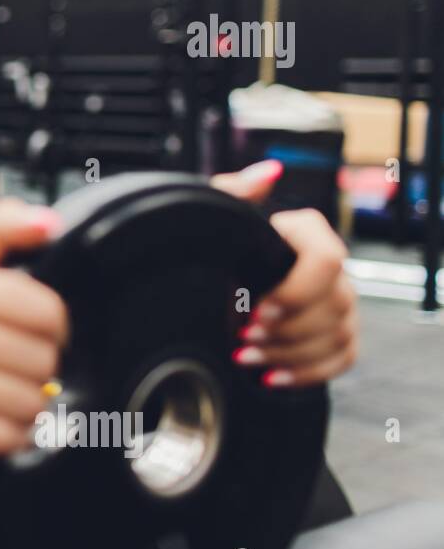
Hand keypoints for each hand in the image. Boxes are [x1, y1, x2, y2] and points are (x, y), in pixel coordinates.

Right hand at [0, 198, 68, 459]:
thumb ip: (8, 229)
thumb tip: (49, 223)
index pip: (48, 313)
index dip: (54, 328)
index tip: (35, 331)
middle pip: (41, 361)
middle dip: (38, 368)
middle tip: (15, 366)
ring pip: (27, 403)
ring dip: (27, 404)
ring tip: (3, 393)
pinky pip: (3, 438)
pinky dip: (8, 434)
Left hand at [211, 159, 358, 386]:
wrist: (205, 288)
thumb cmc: (213, 248)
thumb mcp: (212, 216)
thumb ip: (234, 192)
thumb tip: (268, 173)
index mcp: (306, 235)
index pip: (327, 259)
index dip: (297, 289)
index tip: (257, 306)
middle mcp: (331, 268)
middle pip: (335, 304)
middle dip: (286, 329)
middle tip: (244, 335)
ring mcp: (339, 302)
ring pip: (338, 334)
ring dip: (289, 353)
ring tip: (247, 355)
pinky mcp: (336, 335)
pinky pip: (342, 357)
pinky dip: (306, 372)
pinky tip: (270, 376)